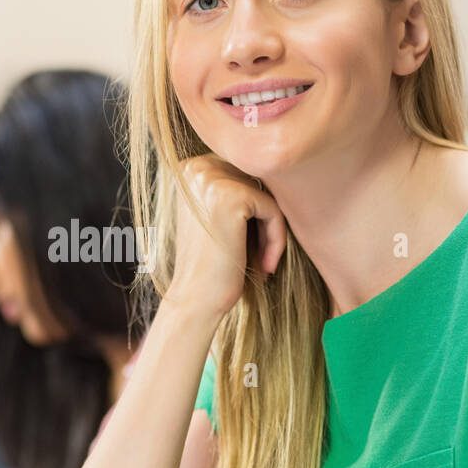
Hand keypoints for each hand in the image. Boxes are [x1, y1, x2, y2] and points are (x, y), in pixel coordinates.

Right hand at [167, 155, 286, 318]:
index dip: (254, 206)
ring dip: (272, 228)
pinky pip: (273, 209)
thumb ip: (235, 188)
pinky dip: (277, 238)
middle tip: (262, 252)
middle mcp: (195, 168)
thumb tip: (280, 168)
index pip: (242, 171)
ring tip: (264, 258)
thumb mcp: (216, 216)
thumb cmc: (210, 263)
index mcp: (187, 168)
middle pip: (256, 179)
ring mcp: (210, 179)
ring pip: (267, 193)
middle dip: (264, 216)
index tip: (253, 240)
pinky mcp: (231, 196)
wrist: (195, 299)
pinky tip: (266, 264)